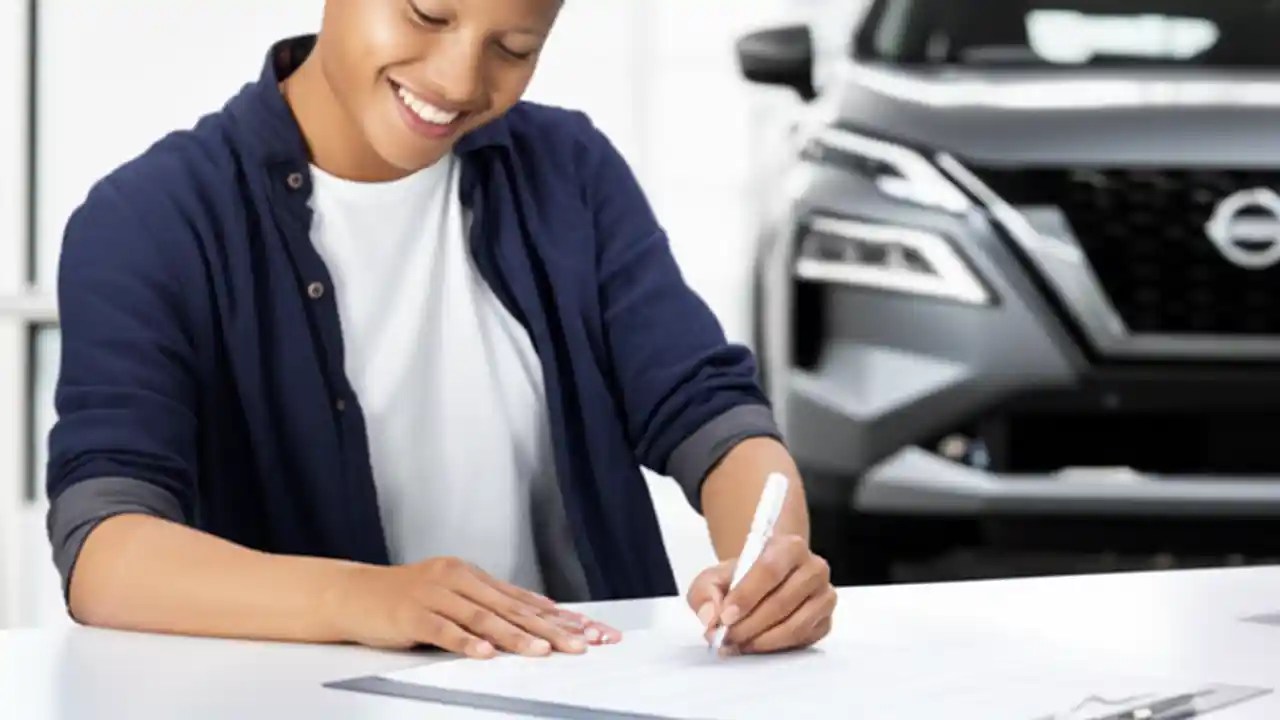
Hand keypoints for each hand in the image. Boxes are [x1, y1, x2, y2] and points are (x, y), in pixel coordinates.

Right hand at [326, 556, 620, 657]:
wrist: (355, 594)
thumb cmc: (407, 599)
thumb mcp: (453, 595)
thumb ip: (489, 606)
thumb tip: (536, 620)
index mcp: (472, 575)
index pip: (525, 598)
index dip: (560, 616)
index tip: (590, 630)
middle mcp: (458, 579)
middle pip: (512, 607)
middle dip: (551, 628)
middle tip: (581, 644)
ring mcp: (435, 595)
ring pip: (483, 617)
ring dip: (515, 637)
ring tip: (542, 652)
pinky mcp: (412, 614)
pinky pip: (443, 630)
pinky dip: (465, 642)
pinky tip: (484, 653)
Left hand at [686, 534, 834, 654]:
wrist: (762, 585)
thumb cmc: (741, 579)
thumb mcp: (714, 577)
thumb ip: (705, 593)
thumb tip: (710, 616)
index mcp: (790, 546)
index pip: (770, 570)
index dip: (746, 596)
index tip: (725, 616)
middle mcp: (814, 568)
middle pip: (781, 602)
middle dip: (748, 625)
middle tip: (725, 637)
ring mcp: (824, 597)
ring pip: (794, 626)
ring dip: (760, 640)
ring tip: (736, 644)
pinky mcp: (825, 622)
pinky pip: (802, 640)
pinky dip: (775, 647)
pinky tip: (754, 645)